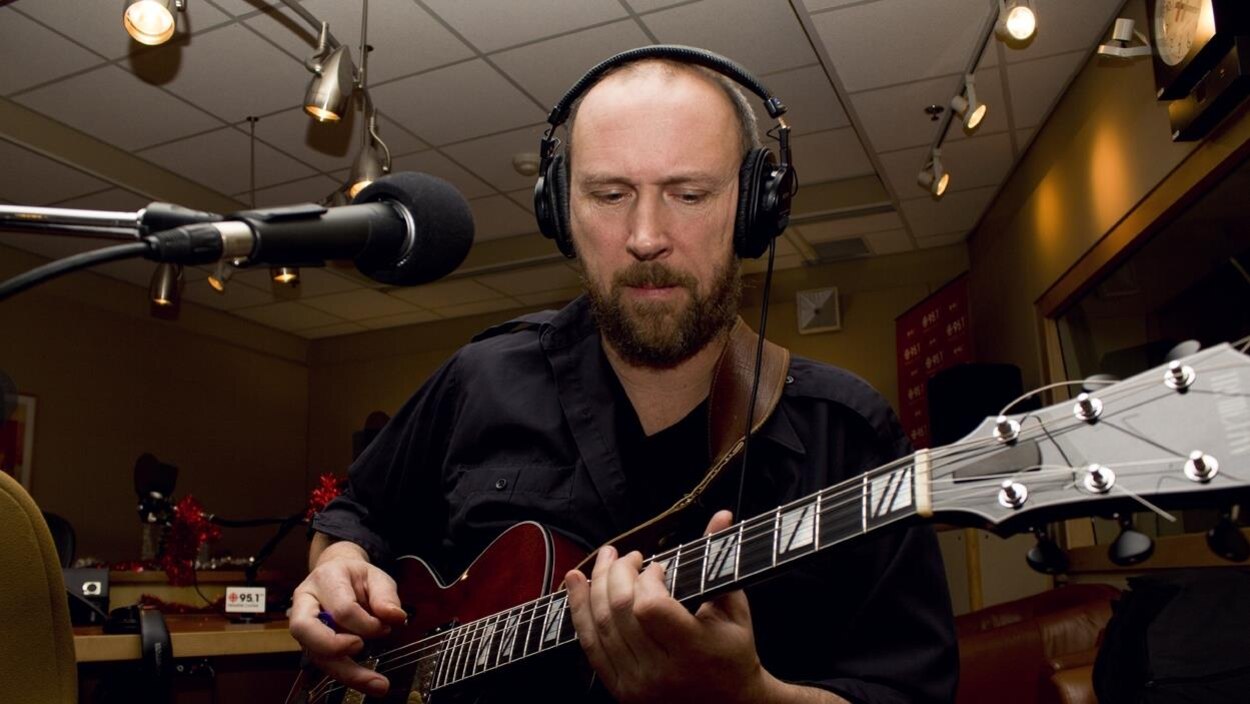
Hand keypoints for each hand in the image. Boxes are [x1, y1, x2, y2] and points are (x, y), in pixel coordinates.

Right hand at [288, 541, 406, 697]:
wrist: (337, 573)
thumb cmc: (355, 576)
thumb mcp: (376, 577)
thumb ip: (386, 596)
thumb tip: (395, 617)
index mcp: (325, 579)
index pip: (341, 608)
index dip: (366, 623)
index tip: (384, 627)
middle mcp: (305, 601)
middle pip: (305, 629)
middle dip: (334, 646)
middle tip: (360, 648)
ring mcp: (302, 624)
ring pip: (313, 653)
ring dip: (345, 672)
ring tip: (375, 683)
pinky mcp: (310, 643)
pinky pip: (324, 662)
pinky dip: (346, 674)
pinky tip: (366, 680)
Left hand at [564, 510, 771, 703]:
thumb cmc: (734, 652)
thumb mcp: (734, 607)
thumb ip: (720, 558)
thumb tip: (721, 514)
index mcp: (694, 652)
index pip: (651, 607)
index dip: (648, 579)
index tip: (660, 568)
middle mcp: (661, 672)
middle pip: (620, 611)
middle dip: (618, 573)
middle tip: (628, 556)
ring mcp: (637, 685)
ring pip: (600, 626)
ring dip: (595, 584)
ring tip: (605, 560)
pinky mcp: (620, 691)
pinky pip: (590, 646)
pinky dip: (579, 610)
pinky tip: (577, 583)